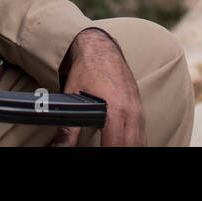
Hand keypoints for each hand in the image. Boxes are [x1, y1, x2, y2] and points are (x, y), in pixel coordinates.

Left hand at [53, 28, 144, 146]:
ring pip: (140, 141)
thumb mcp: (72, 98)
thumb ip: (68, 129)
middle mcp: (131, 110)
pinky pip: (142, 132)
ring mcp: (138, 108)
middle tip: (106, 149)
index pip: (116, 146)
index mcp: (115, 109)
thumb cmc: (87, 69)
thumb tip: (59, 148)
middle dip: (120, 152)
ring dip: (129, 148)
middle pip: (131, 146)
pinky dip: (135, 142)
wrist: (100, 46)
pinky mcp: (139, 106)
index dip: (109, 153)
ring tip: (113, 147)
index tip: (100, 153)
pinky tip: (125, 145)